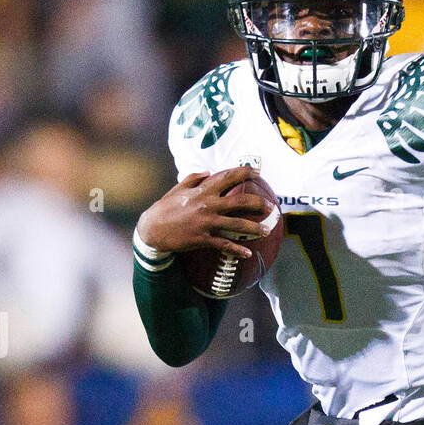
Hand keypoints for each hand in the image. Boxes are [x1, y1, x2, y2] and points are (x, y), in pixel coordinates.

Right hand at [137, 167, 273, 260]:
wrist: (152, 230)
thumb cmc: (164, 208)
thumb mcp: (177, 189)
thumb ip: (193, 178)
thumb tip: (208, 171)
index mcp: (202, 191)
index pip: (227, 177)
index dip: (244, 172)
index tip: (257, 172)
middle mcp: (207, 205)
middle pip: (238, 201)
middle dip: (257, 202)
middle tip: (271, 206)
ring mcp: (206, 222)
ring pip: (236, 224)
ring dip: (254, 227)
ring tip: (267, 229)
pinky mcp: (203, 238)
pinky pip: (224, 244)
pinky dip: (237, 249)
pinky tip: (248, 253)